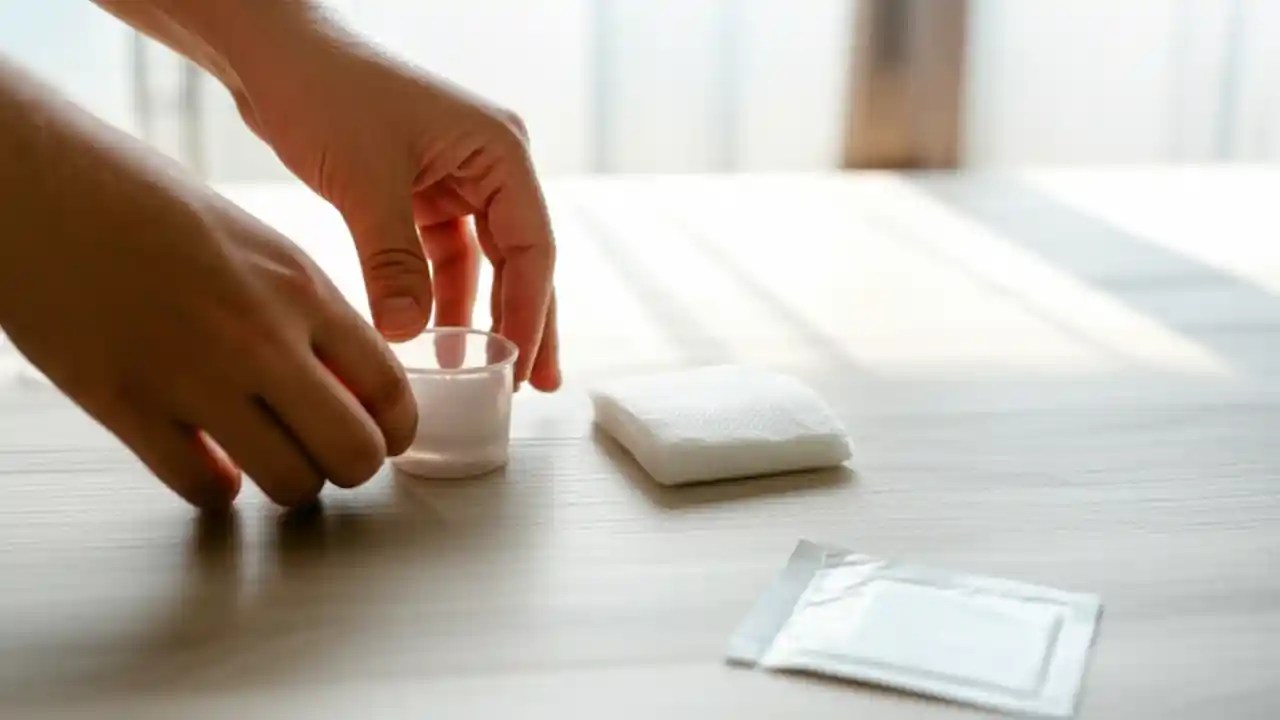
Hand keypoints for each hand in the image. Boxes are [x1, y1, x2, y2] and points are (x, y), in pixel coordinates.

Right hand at [0, 74, 415, 507]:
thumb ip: (306, 312)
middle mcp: (260, 337)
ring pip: (289, 483)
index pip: (388, 387)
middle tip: (328, 457)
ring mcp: (194, 376)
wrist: (37, 184)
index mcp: (300, 288)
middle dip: (350, 467)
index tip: (381, 435)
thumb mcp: (255, 242)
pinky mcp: (127, 406)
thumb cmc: (142, 200)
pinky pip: (203, 488)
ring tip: (269, 459)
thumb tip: (347, 380)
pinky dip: (215, 489)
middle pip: (353, 452)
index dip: (394, 427)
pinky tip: (209, 464)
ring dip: (288, 483)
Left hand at [233, 32, 559, 390]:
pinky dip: (439, 293)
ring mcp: (456, 176)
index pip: (532, 245)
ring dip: (482, 313)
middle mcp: (488, 164)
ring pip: (484, 261)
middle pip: (521, 257)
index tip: (523, 368)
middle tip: (535, 383)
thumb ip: (393, 261)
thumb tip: (410, 335)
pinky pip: (443, 254)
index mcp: (498, 151)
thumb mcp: (364, 181)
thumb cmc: (324, 89)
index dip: (529, 312)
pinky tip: (435, 334)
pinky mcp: (420, 189)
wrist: (272, 52)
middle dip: (526, 321)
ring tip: (490, 371)